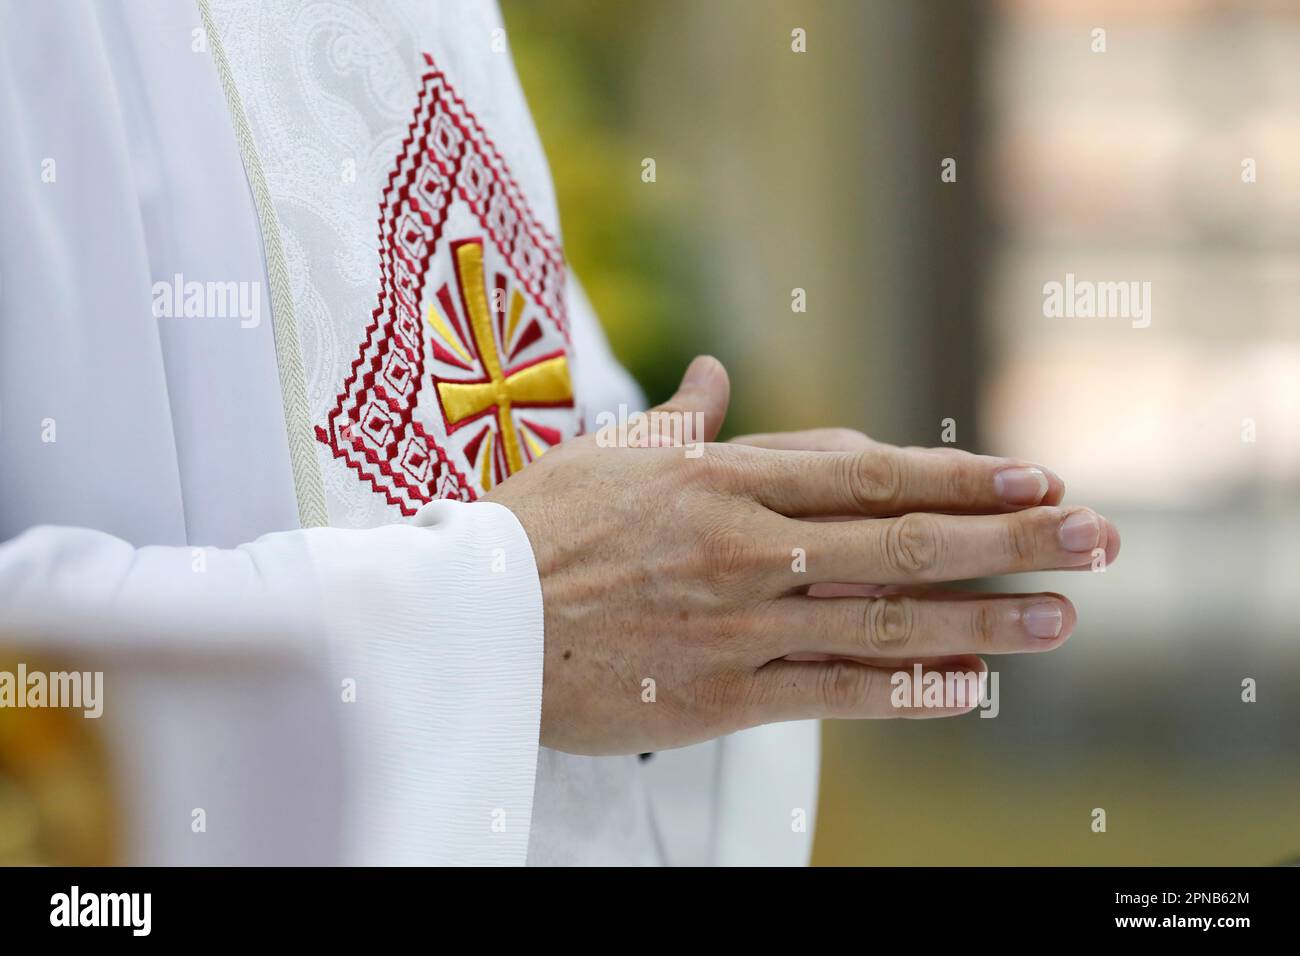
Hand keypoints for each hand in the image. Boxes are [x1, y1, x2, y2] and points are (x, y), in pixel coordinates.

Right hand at [486, 356, 1119, 755]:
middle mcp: (744, 547)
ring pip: (883, 622)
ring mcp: (734, 624)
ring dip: (983, 620)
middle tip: (1096, 540)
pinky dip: (906, 692)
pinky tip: (972, 688)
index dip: (960, 477)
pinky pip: (830, 695)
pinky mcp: (714, 697)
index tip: (1034, 477)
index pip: (868, 473)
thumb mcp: (608, 454)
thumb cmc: (533, 528)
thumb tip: (711, 376)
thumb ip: (681, 421)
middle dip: (1009, 541)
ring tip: (1061, 617)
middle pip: (900, 544)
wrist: (465, 623)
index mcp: (721, 479)